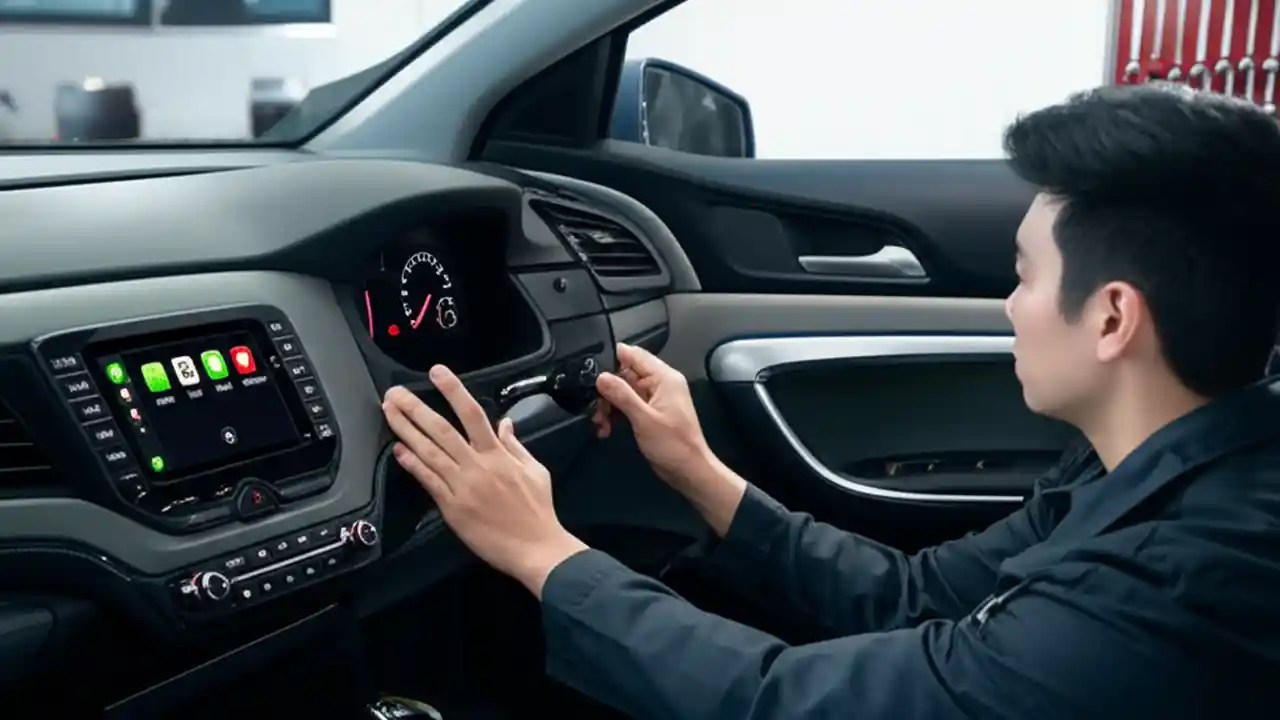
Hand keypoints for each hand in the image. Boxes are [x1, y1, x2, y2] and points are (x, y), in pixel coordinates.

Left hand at [383, 367, 586, 596]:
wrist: (535, 548)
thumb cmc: (538, 512)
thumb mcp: (535, 471)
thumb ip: (516, 445)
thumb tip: (505, 424)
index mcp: (499, 456)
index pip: (473, 414)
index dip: (453, 391)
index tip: (437, 374)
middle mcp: (477, 467)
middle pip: (441, 430)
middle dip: (415, 408)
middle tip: (395, 393)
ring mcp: (462, 487)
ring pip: (428, 452)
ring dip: (406, 430)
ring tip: (390, 413)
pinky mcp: (452, 508)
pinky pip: (428, 481)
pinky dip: (412, 464)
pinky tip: (399, 450)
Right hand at [592, 343, 714, 489]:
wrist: (689, 472)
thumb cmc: (673, 445)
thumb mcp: (644, 419)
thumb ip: (622, 395)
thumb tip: (601, 376)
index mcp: (664, 377)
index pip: (633, 354)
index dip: (611, 360)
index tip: (590, 374)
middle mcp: (660, 383)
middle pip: (625, 374)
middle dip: (607, 390)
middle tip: (595, 409)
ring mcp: (655, 398)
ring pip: (623, 390)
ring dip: (608, 405)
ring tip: (600, 423)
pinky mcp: (650, 412)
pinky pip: (628, 405)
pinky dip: (616, 414)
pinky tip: (605, 428)